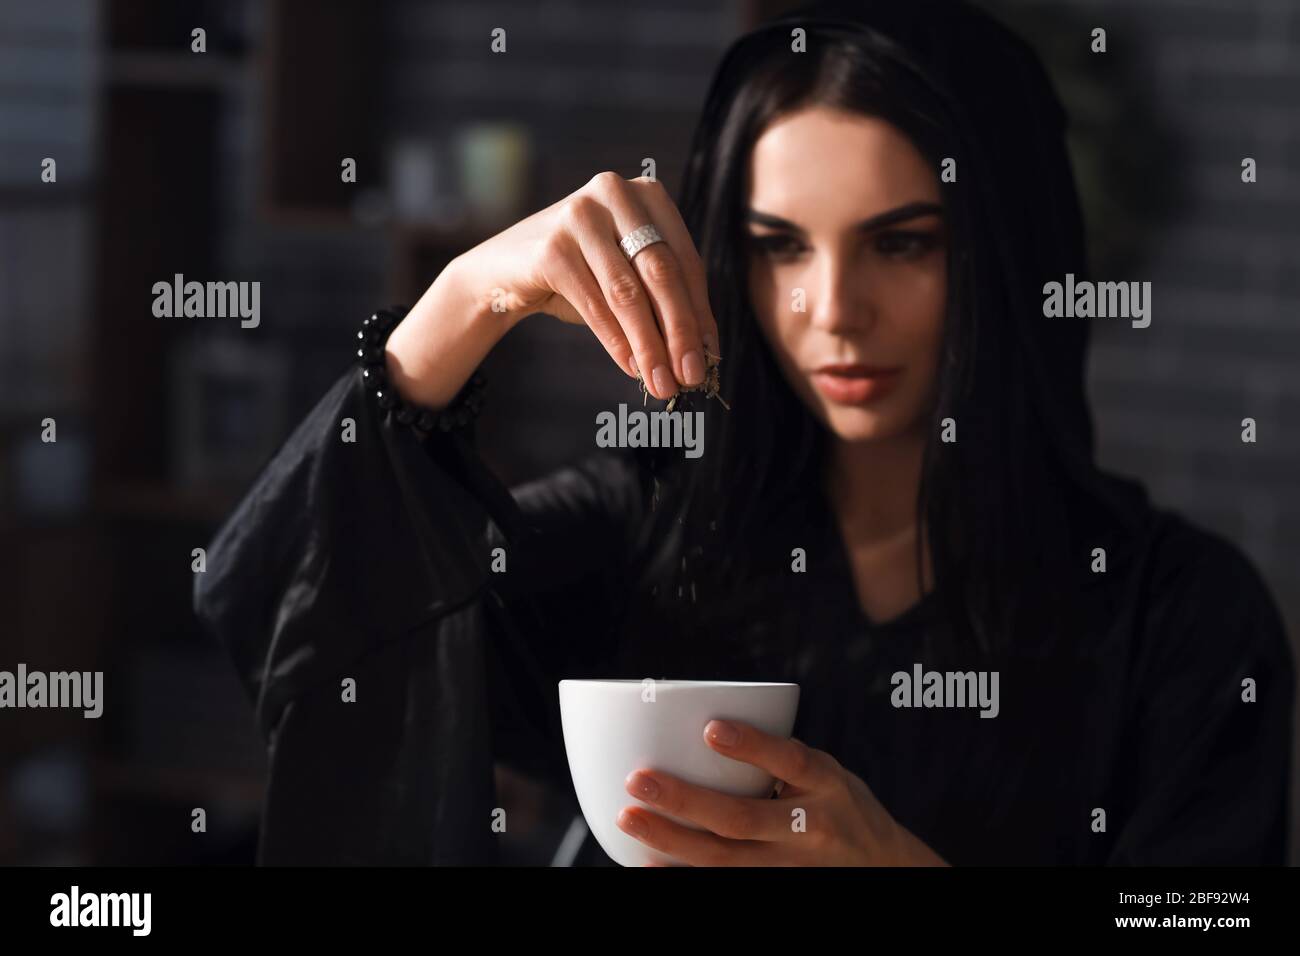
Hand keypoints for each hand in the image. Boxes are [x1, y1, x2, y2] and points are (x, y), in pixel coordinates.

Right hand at [391, 171, 719, 407]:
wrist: (504, 271)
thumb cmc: (580, 275)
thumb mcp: (628, 279)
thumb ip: (663, 302)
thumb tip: (703, 353)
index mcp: (647, 194)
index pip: (686, 260)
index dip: (701, 313)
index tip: (710, 357)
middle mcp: (615, 192)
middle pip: (661, 273)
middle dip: (680, 331)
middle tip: (691, 375)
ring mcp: (580, 215)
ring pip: (628, 292)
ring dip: (649, 345)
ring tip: (662, 382)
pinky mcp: (551, 246)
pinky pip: (594, 303)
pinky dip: (616, 341)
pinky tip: (630, 367)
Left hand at [615, 719, 949, 865]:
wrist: (885, 867)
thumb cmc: (841, 806)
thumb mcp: (827, 772)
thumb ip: (780, 756)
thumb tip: (700, 730)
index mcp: (825, 785)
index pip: (790, 761)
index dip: (752, 746)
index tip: (711, 729)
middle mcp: (810, 829)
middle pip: (741, 819)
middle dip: (684, 799)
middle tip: (638, 779)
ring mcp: (792, 867)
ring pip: (724, 859)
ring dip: (671, 840)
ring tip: (629, 818)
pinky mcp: (777, 888)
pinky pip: (725, 884)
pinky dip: (683, 875)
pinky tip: (648, 862)